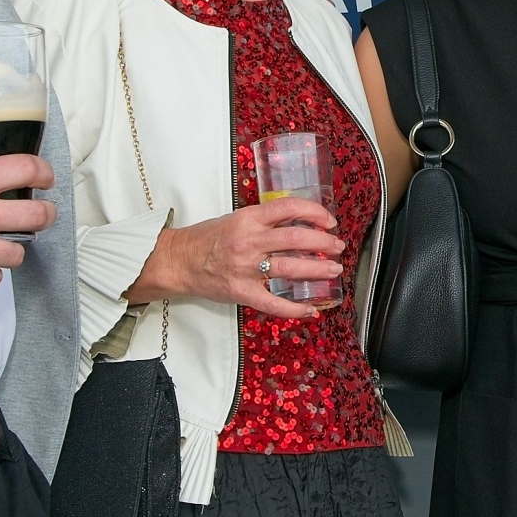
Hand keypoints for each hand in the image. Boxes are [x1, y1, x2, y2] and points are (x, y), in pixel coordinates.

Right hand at [137, 195, 345, 319]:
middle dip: (324, 242)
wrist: (178, 260)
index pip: (289, 208)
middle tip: (338, 247)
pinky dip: (295, 308)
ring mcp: (246, 268)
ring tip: (333, 270)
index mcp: (248, 218)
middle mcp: (249, 240)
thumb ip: (265, 220)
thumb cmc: (208, 238)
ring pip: (291, 267)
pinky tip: (310, 309)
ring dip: (318, 269)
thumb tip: (300, 223)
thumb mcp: (237, 218)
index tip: (329, 220)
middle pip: (297, 238)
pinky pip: (273, 302)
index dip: (315, 212)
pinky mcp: (241, 292)